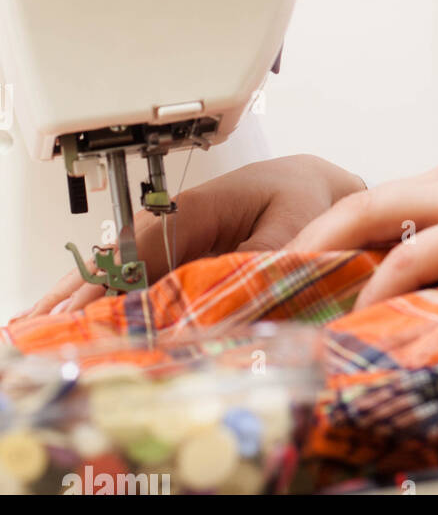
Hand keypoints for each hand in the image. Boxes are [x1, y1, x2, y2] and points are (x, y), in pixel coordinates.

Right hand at [9, 154, 365, 324]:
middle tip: (43, 326)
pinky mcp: (179, 256)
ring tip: (43, 326)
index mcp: (199, 208)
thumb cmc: (305, 198)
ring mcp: (174, 238)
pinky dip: (106, 298)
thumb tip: (221, 300)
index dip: (108, 281)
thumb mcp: (292, 229)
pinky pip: (137, 277)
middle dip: (78, 291)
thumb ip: (256, 265)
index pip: (140, 247)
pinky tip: (81, 319)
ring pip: (120, 267)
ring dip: (83, 296)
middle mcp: (177, 221)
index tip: (81, 311)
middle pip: (116, 257)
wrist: (319, 188)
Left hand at [282, 155, 437, 308]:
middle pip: (363, 200)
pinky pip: (419, 252)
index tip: (296, 270)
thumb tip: (409, 299)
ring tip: (292, 288)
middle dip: (310, 236)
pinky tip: (362, 310)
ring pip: (377, 214)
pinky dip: (383, 281)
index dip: (331, 234)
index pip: (380, 204)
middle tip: (267, 275)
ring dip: (328, 251)